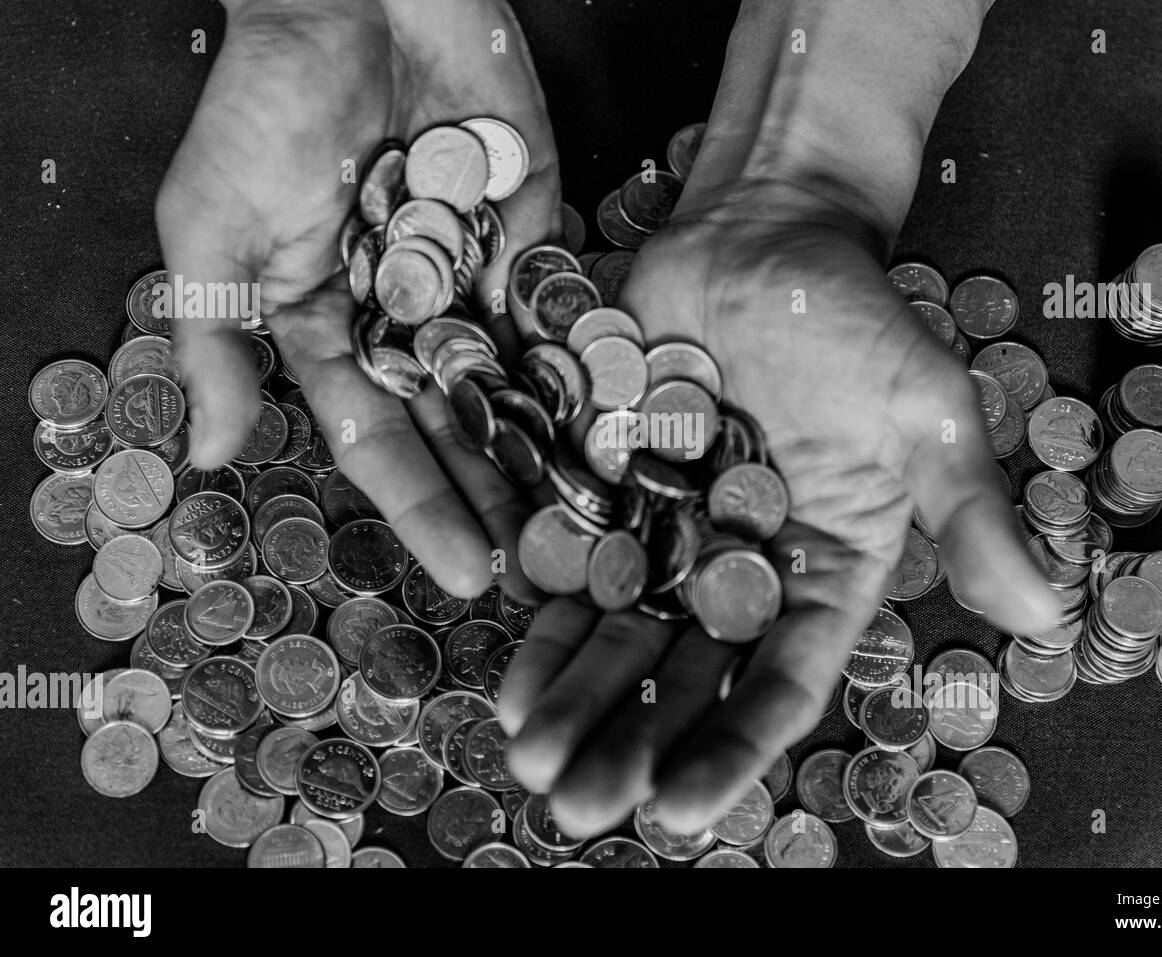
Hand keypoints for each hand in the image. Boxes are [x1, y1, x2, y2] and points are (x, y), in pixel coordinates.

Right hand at [156, 0, 557, 597]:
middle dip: (504, 500)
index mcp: (330, 329)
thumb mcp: (213, 227)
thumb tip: (210, 456)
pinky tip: (629, 433)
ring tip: (600, 524)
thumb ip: (217, 342)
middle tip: (552, 572)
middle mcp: (409, 320)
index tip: (466, 574)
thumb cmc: (268, 104)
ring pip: (522, 388)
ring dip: (557, 456)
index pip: (382, 439)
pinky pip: (566, 316)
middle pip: (464, 429)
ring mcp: (477, 283)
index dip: (423, 508)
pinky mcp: (535, 238)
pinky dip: (594, 371)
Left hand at [500, 176, 1059, 836]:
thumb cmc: (857, 315)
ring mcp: (670, 531)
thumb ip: (969, 510)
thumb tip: (1043, 610)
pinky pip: (570, 571)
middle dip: (631, 746)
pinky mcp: (607, 488)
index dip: (730, 748)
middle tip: (578, 808)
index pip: (780, 681)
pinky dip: (541, 626)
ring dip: (576, 706)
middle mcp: (744, 568)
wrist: (764, 229)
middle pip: (684, 678)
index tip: (679, 809)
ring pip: (619, 638)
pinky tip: (506, 684)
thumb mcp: (925, 409)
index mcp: (826, 569)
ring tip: (529, 764)